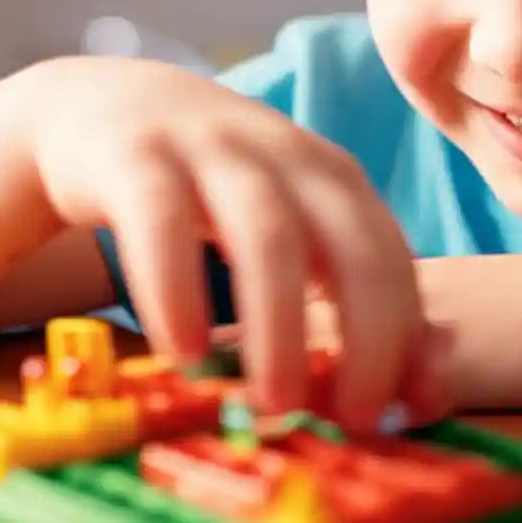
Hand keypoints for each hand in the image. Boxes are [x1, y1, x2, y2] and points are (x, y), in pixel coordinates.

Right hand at [22, 56, 423, 430]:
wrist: (97, 105)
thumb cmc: (206, 188)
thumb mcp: (286, 230)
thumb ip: (349, 298)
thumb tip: (424, 390)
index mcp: (333, 179)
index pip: (393, 259)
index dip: (407, 337)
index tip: (404, 412)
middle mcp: (288, 157)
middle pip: (354, 244)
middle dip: (369, 335)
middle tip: (355, 418)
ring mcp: (212, 149)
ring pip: (268, 234)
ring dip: (280, 325)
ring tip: (275, 403)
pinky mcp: (134, 155)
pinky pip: (162, 221)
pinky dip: (178, 291)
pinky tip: (183, 352)